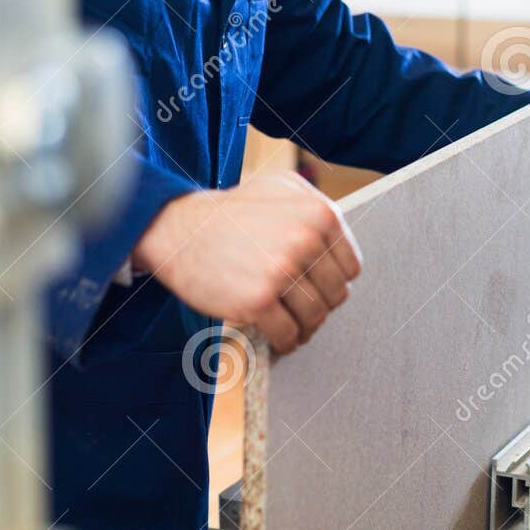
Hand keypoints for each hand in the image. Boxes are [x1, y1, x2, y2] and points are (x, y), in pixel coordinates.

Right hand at [132, 171, 361, 354]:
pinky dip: (287, 342)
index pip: (350, 267)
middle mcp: (305, 240)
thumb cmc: (231, 211)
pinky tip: (280, 339)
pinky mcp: (257, 301)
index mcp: (318, 214)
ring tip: (294, 327)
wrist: (179, 228)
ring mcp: (281, 272)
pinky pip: (288, 334)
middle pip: (335, 295)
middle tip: (302, 308)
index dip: (334, 281)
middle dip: (320, 305)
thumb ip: (316, 205)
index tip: (318, 288)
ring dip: (306, 328)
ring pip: (315, 317)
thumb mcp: (280, 187)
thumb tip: (340, 239)